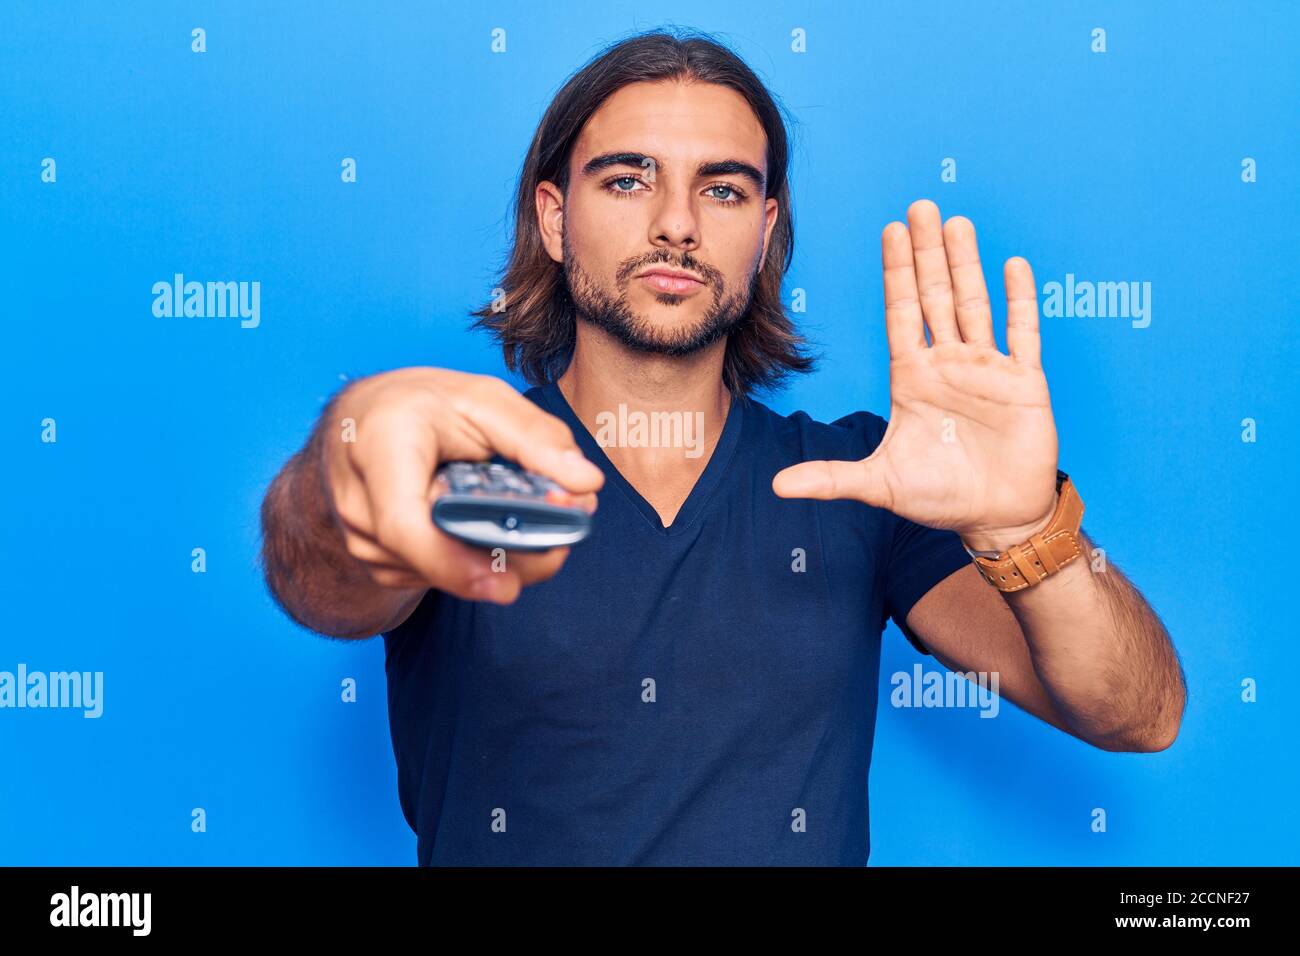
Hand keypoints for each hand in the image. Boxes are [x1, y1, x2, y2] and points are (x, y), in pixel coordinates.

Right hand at [319, 367, 603, 602]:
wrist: (361, 423)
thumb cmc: (422, 406)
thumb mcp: (481, 398)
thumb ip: (535, 437)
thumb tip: (586, 483)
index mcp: (380, 446)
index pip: (405, 525)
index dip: (455, 563)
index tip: (506, 583)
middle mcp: (360, 503)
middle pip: (436, 561)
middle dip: (507, 560)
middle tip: (558, 544)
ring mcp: (364, 542)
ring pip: (444, 576)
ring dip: (498, 559)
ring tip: (530, 522)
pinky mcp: (381, 563)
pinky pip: (440, 576)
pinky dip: (476, 561)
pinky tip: (493, 531)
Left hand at [772, 200, 1058, 552]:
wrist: (996, 519)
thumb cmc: (939, 499)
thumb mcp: (880, 486)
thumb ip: (831, 479)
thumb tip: (778, 488)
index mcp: (912, 378)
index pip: (901, 313)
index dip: (896, 272)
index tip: (890, 231)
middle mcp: (947, 364)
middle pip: (935, 296)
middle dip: (926, 253)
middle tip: (920, 206)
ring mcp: (986, 369)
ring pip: (975, 303)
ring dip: (967, 263)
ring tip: (956, 222)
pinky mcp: (1024, 382)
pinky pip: (1022, 333)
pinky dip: (1020, 300)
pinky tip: (1013, 265)